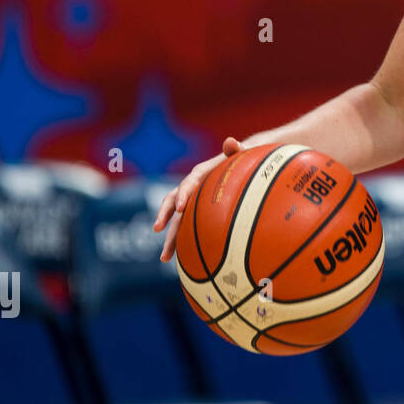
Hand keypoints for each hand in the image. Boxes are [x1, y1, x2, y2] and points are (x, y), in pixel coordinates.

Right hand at [153, 136, 244, 261]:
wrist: (243, 166)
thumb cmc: (244, 160)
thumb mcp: (243, 153)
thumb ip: (237, 149)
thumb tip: (231, 141)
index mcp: (202, 174)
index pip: (189, 182)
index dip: (183, 193)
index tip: (180, 208)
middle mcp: (193, 188)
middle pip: (173, 202)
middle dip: (165, 217)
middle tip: (158, 230)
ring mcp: (193, 201)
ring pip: (176, 219)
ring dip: (170, 237)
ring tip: (165, 258)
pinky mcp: (198, 213)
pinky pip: (187, 227)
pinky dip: (184, 242)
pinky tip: (184, 261)